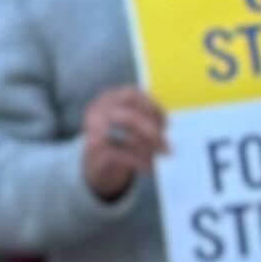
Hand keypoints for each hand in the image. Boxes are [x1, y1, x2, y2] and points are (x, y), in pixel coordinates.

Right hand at [76, 88, 167, 202]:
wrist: (95, 160)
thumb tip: (165, 127)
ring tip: (157, 157)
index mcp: (108, 98)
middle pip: (130, 118)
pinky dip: (138, 161)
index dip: (152, 107)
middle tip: (167, 148)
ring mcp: (93, 129)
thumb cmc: (119, 135)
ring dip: (147, 149)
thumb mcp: (129, 120)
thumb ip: (144, 117)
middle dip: (152, 133)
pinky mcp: (93, 149)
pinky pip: (121, 154)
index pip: (131, 95)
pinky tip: (147, 166)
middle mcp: (98, 110)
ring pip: (126, 137)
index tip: (166, 124)